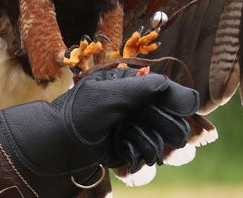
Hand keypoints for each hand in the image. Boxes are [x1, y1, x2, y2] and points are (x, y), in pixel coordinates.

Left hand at [0, 67, 197, 176]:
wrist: (56, 144)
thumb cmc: (79, 114)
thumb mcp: (111, 94)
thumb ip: (145, 89)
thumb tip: (182, 92)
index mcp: (132, 85)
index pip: (168, 91)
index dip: (178, 103)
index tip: (187, 111)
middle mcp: (136, 105)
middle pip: (171, 118)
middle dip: (166, 128)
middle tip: (158, 133)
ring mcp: (132, 128)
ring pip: (162, 140)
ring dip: (151, 144)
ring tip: (130, 143)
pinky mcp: (127, 148)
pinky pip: (147, 155)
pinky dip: (138, 157)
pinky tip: (124, 154)